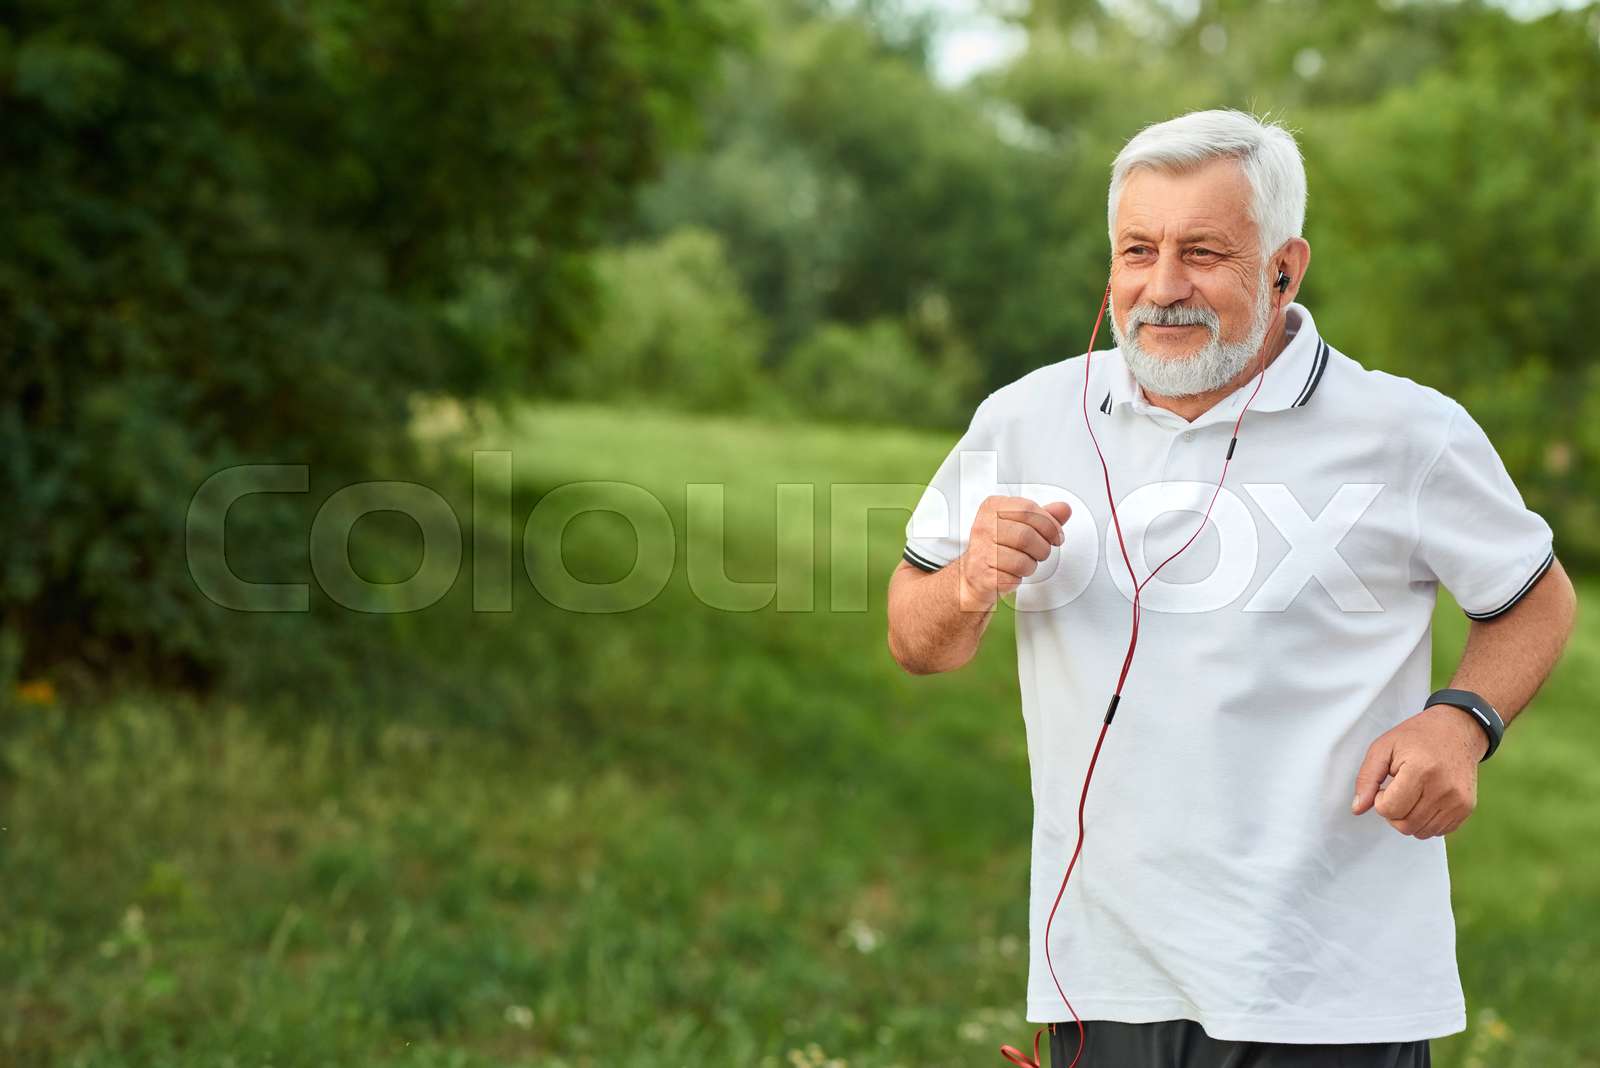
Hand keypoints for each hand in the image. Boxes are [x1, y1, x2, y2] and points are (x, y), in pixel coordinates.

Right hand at [956, 496, 1070, 610]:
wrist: (975, 573)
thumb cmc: (998, 546)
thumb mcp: (1020, 524)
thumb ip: (1044, 516)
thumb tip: (1063, 509)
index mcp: (993, 507)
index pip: (1028, 509)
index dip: (1049, 524)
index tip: (1055, 535)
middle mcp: (984, 526)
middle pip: (1027, 535)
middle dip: (1042, 548)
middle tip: (1040, 551)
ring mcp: (981, 550)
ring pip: (1022, 559)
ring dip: (1031, 564)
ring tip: (1024, 562)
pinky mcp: (983, 574)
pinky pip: (1014, 576)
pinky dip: (1019, 577)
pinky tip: (1011, 572)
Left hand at [1351, 705, 1487, 838]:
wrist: (1457, 730)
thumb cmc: (1417, 737)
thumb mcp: (1383, 748)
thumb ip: (1367, 779)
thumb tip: (1357, 809)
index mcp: (1420, 770)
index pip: (1390, 809)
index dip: (1380, 800)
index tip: (1386, 785)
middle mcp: (1443, 788)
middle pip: (1405, 824)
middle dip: (1393, 812)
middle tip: (1397, 791)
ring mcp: (1458, 801)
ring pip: (1421, 832)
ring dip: (1408, 818)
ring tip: (1411, 794)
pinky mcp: (1466, 808)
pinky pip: (1437, 831)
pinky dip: (1425, 821)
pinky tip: (1425, 800)